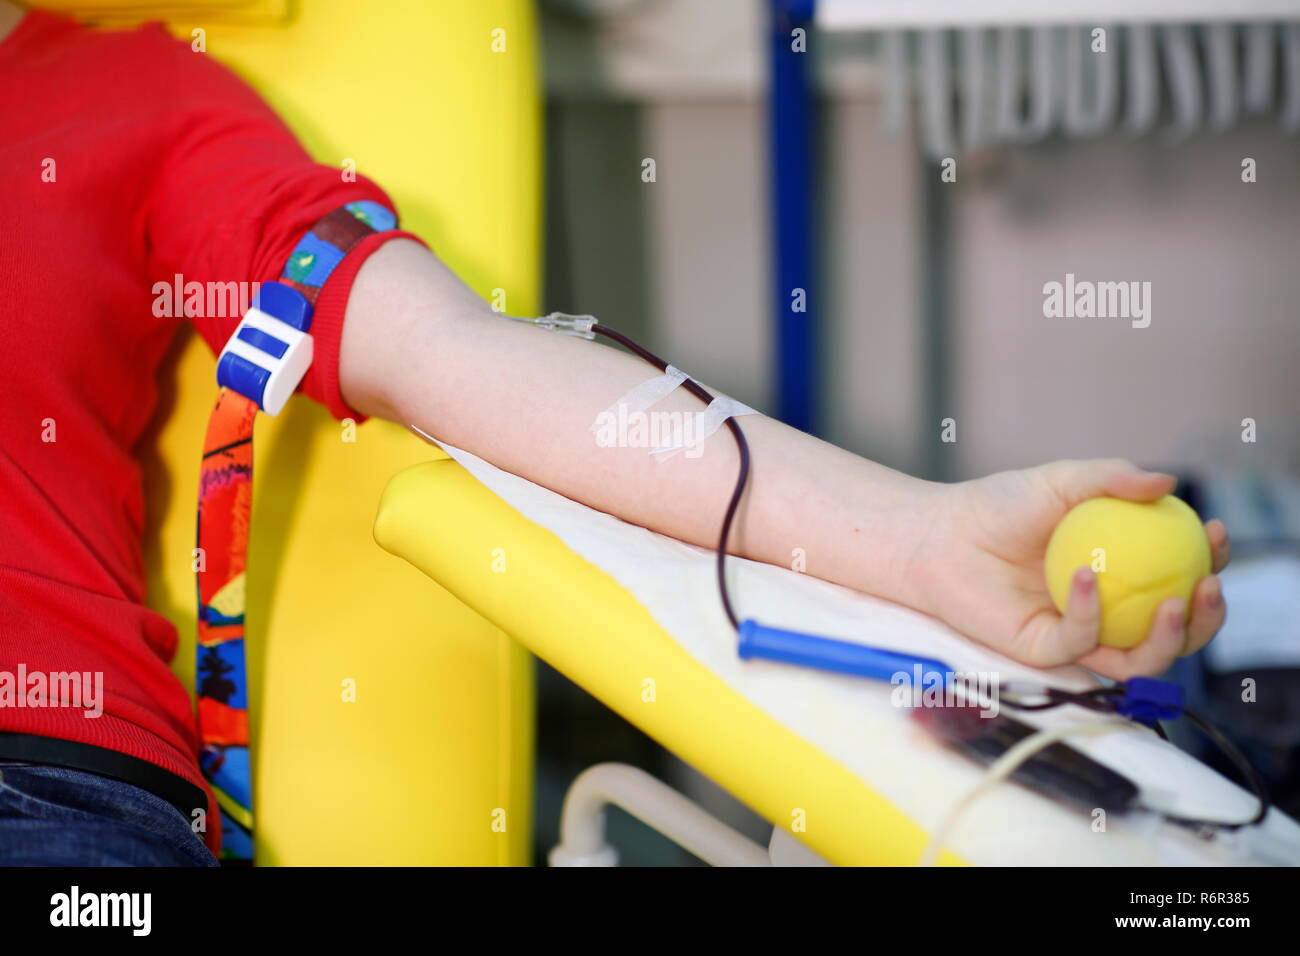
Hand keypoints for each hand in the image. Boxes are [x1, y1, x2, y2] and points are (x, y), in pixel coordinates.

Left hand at [911, 459, 1228, 679]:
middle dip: (1207, 618)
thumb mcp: (1062, 482)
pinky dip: (1091, 612)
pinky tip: (1085, 574)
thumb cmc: (997, 506)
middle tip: (1208, 585)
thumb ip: (1112, 479)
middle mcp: (1105, 610)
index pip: (1178, 576)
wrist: (939, 535)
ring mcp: (1076, 636)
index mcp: (1119, 572)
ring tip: (1174, 601)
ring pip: (1139, 659)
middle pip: (1174, 631)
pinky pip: (1081, 644)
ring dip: (1169, 638)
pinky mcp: (1042, 652)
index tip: (1212, 532)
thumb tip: (1167, 482)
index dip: (1208, 562)